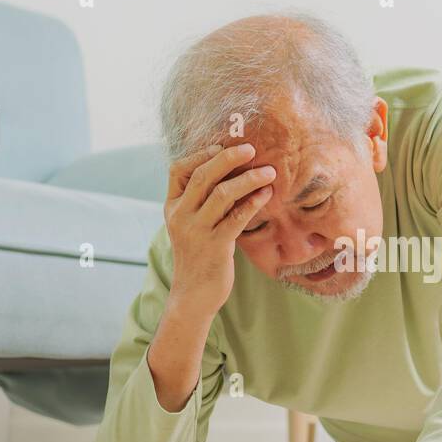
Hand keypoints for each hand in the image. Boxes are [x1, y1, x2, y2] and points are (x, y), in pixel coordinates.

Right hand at [164, 142, 274, 317]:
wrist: (193, 294)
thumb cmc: (199, 255)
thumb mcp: (192, 225)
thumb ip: (202, 201)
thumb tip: (231, 172)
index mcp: (172, 207)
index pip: (178, 170)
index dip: (200, 154)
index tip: (221, 146)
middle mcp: (180, 216)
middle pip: (203, 176)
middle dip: (228, 158)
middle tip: (251, 149)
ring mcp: (196, 231)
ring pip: (222, 194)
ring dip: (248, 179)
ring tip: (269, 172)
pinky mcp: (215, 246)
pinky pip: (237, 218)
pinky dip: (253, 203)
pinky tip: (267, 194)